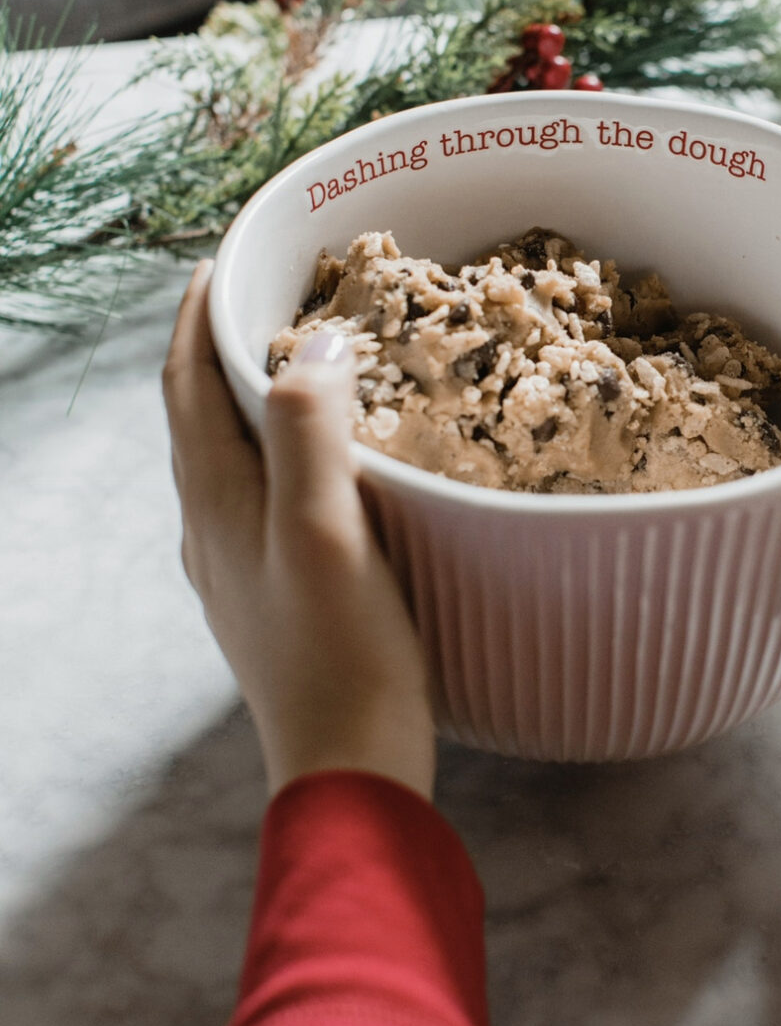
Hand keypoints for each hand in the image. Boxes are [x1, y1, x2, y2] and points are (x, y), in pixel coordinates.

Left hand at [163, 260, 435, 798]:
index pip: (185, 384)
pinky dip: (282, 452)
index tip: (226, 261)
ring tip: (299, 364)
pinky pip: (263, 495)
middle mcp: (212, 528)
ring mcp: (238, 566)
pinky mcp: (273, 594)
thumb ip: (308, 434)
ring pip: (230, 457)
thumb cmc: (344, 654)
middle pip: (199, 415)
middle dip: (222, 348)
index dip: (199, 317)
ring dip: (249, 401)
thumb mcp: (327, 533)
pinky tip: (326, 463)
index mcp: (216, 501)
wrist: (350, 765)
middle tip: (271, 298)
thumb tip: (311, 346)